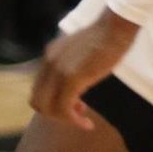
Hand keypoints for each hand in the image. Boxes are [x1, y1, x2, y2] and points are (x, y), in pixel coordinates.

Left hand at [30, 10, 137, 129]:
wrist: (114, 28)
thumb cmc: (105, 39)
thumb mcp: (79, 54)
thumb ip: (70, 67)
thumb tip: (72, 85)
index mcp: (49, 58)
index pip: (38, 90)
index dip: (52, 103)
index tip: (73, 105)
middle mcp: (48, 64)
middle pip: (38, 101)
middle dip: (55, 114)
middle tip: (77, 113)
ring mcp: (58, 71)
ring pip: (48, 107)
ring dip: (65, 119)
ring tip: (83, 119)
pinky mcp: (71, 78)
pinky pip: (64, 108)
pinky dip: (73, 120)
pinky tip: (87, 123)